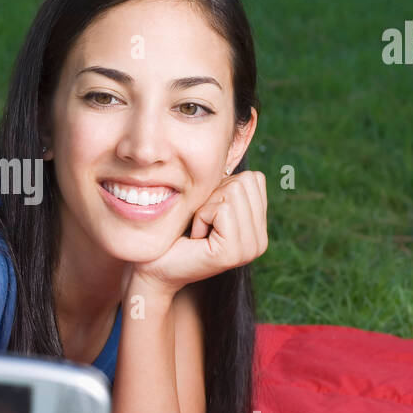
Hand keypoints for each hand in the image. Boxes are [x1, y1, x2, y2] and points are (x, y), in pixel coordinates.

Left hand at [130, 170, 268, 296]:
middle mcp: (260, 241)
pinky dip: (201, 216)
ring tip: (197, 230)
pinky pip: (221, 207)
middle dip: (214, 196)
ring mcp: (249, 249)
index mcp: (258, 229)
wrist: (153, 270)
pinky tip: (195, 237)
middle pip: (245, 181)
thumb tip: (236, 142)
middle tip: (200, 224)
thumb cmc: (174, 234)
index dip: (222, 188)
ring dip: (206, 206)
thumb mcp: (205, 203)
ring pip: (233, 191)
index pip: (254, 178)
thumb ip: (227, 185)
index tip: (206, 214)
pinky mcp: (232, 252)